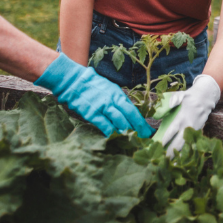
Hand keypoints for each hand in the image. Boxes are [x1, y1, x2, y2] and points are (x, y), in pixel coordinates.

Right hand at [35, 54, 152, 137]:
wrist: (73, 81)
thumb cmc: (91, 85)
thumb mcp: (109, 89)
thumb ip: (117, 101)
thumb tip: (127, 114)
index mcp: (118, 94)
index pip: (134, 110)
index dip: (142, 122)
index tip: (148, 131)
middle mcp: (112, 100)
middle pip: (129, 117)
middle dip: (138, 129)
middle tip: (143, 139)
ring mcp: (102, 106)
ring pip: (119, 121)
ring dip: (126, 132)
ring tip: (131, 140)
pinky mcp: (91, 113)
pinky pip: (104, 125)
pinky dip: (110, 132)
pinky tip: (114, 137)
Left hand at [158, 74, 220, 154]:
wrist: (206, 98)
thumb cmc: (189, 97)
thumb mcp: (181, 95)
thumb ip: (174, 100)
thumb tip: (167, 107)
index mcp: (182, 117)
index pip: (172, 130)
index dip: (166, 139)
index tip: (158, 146)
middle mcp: (188, 125)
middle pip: (179, 142)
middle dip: (170, 152)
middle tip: (162, 161)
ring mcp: (194, 131)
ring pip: (186, 146)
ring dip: (178, 155)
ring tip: (170, 164)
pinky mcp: (198, 133)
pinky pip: (191, 145)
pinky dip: (186, 153)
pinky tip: (179, 160)